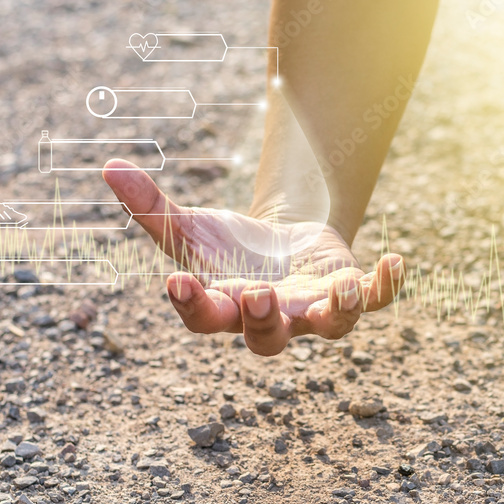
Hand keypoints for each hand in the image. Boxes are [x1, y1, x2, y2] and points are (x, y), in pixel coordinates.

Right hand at [103, 159, 403, 355]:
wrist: (282, 245)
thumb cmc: (229, 247)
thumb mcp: (191, 227)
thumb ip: (152, 207)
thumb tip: (108, 165)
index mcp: (225, 309)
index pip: (203, 319)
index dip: (191, 307)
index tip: (178, 284)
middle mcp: (272, 319)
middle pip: (265, 337)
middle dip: (262, 319)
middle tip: (257, 294)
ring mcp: (314, 311)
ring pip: (330, 328)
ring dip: (336, 313)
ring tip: (339, 288)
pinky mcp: (348, 294)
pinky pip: (373, 300)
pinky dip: (385, 286)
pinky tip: (395, 261)